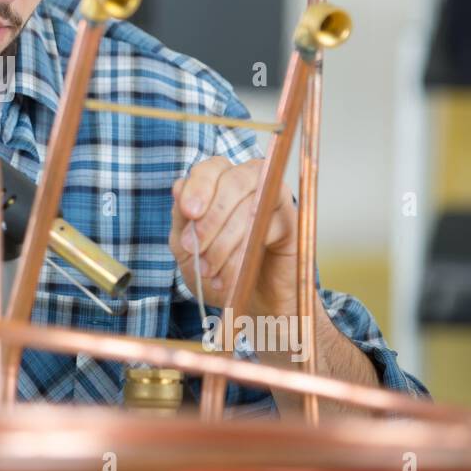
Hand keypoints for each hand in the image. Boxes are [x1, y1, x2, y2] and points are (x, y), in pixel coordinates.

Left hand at [169, 156, 298, 319]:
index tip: (188, 213)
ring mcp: (274, 198)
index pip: (211, 168)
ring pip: (250, 205)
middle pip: (233, 180)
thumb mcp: (186, 247)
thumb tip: (179, 187)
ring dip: (224, 241)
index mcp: (221, 181)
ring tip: (208, 269)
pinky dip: (244, 253)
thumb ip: (180, 218)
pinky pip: (268, 227)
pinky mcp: (291, 221)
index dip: (199, 186)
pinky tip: (231, 274)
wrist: (249, 302)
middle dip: (211, 216)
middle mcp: (250, 182)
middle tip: (192, 246)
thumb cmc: (216, 270)